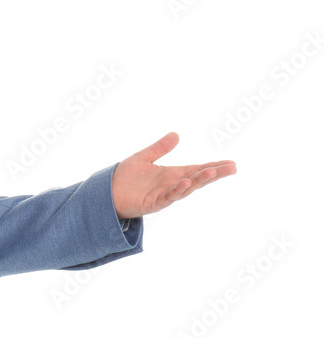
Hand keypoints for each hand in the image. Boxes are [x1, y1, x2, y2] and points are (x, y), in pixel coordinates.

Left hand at [111, 132, 235, 218]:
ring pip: (185, 188)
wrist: (106, 192)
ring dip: (199, 181)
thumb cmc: (124, 177)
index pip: (196, 169)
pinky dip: (177, 191)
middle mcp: (171, 185)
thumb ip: (160, 148)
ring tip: (213, 172)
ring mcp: (163, 195)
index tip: (231, 163)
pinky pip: (167, 197)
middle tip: (232, 168)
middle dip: (214, 174)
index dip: (213, 166)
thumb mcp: (143, 158)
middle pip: (197, 179)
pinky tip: (185, 183)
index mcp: (171, 174)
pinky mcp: (152, 203)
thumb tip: (176, 134)